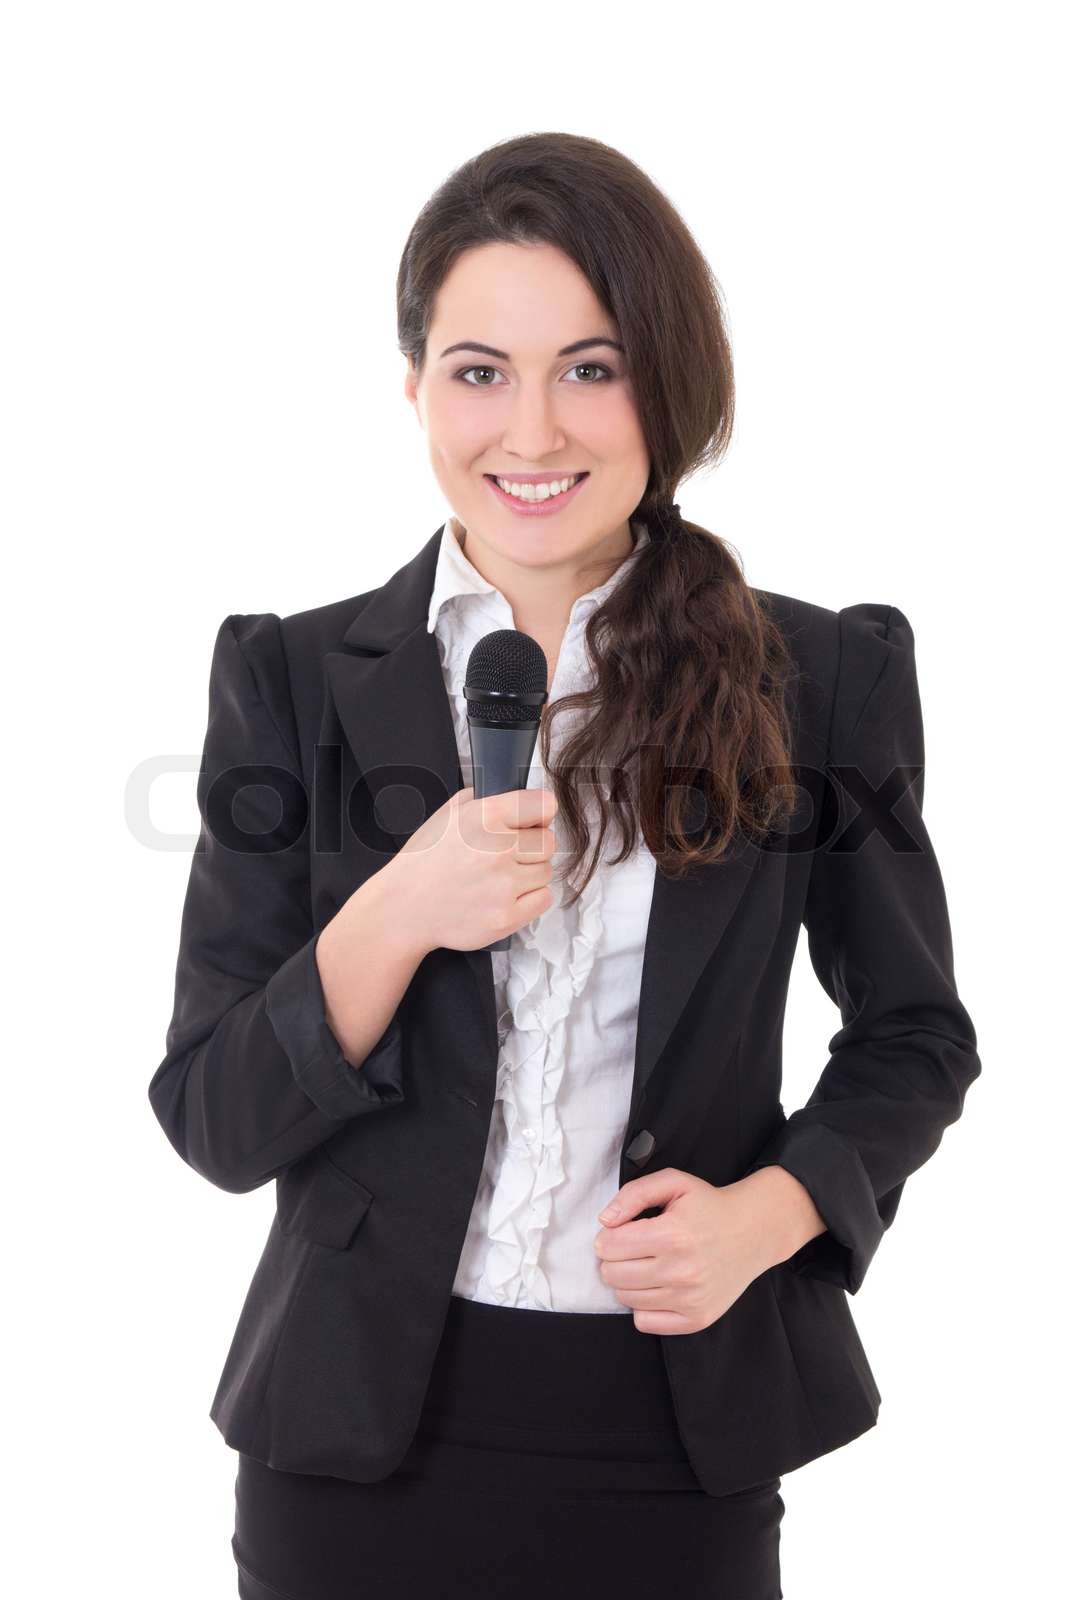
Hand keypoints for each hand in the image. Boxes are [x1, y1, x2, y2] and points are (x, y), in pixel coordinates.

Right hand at [387, 785, 557, 955]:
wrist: (404, 907)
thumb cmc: (426, 859)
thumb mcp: (450, 812)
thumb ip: (488, 800)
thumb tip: (524, 799)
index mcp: (486, 817)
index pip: (546, 805)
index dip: (538, 814)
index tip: (530, 822)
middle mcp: (498, 849)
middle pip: (549, 842)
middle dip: (532, 847)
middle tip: (506, 855)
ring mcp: (504, 886)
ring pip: (546, 872)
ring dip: (529, 874)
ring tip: (499, 877)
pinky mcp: (507, 916)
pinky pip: (543, 899)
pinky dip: (529, 898)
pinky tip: (504, 895)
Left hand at [593, 1167, 783, 1334]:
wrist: (754, 1231)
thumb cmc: (709, 1206)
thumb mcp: (674, 1182)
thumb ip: (634, 1194)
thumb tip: (605, 1221)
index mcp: (673, 1235)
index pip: (609, 1246)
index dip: (608, 1236)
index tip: (621, 1232)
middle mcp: (681, 1271)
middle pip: (612, 1275)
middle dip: (614, 1259)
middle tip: (632, 1248)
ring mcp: (690, 1299)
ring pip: (626, 1298)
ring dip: (628, 1281)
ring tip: (647, 1264)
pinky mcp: (697, 1319)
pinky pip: (645, 1322)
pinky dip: (643, 1306)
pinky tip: (658, 1286)